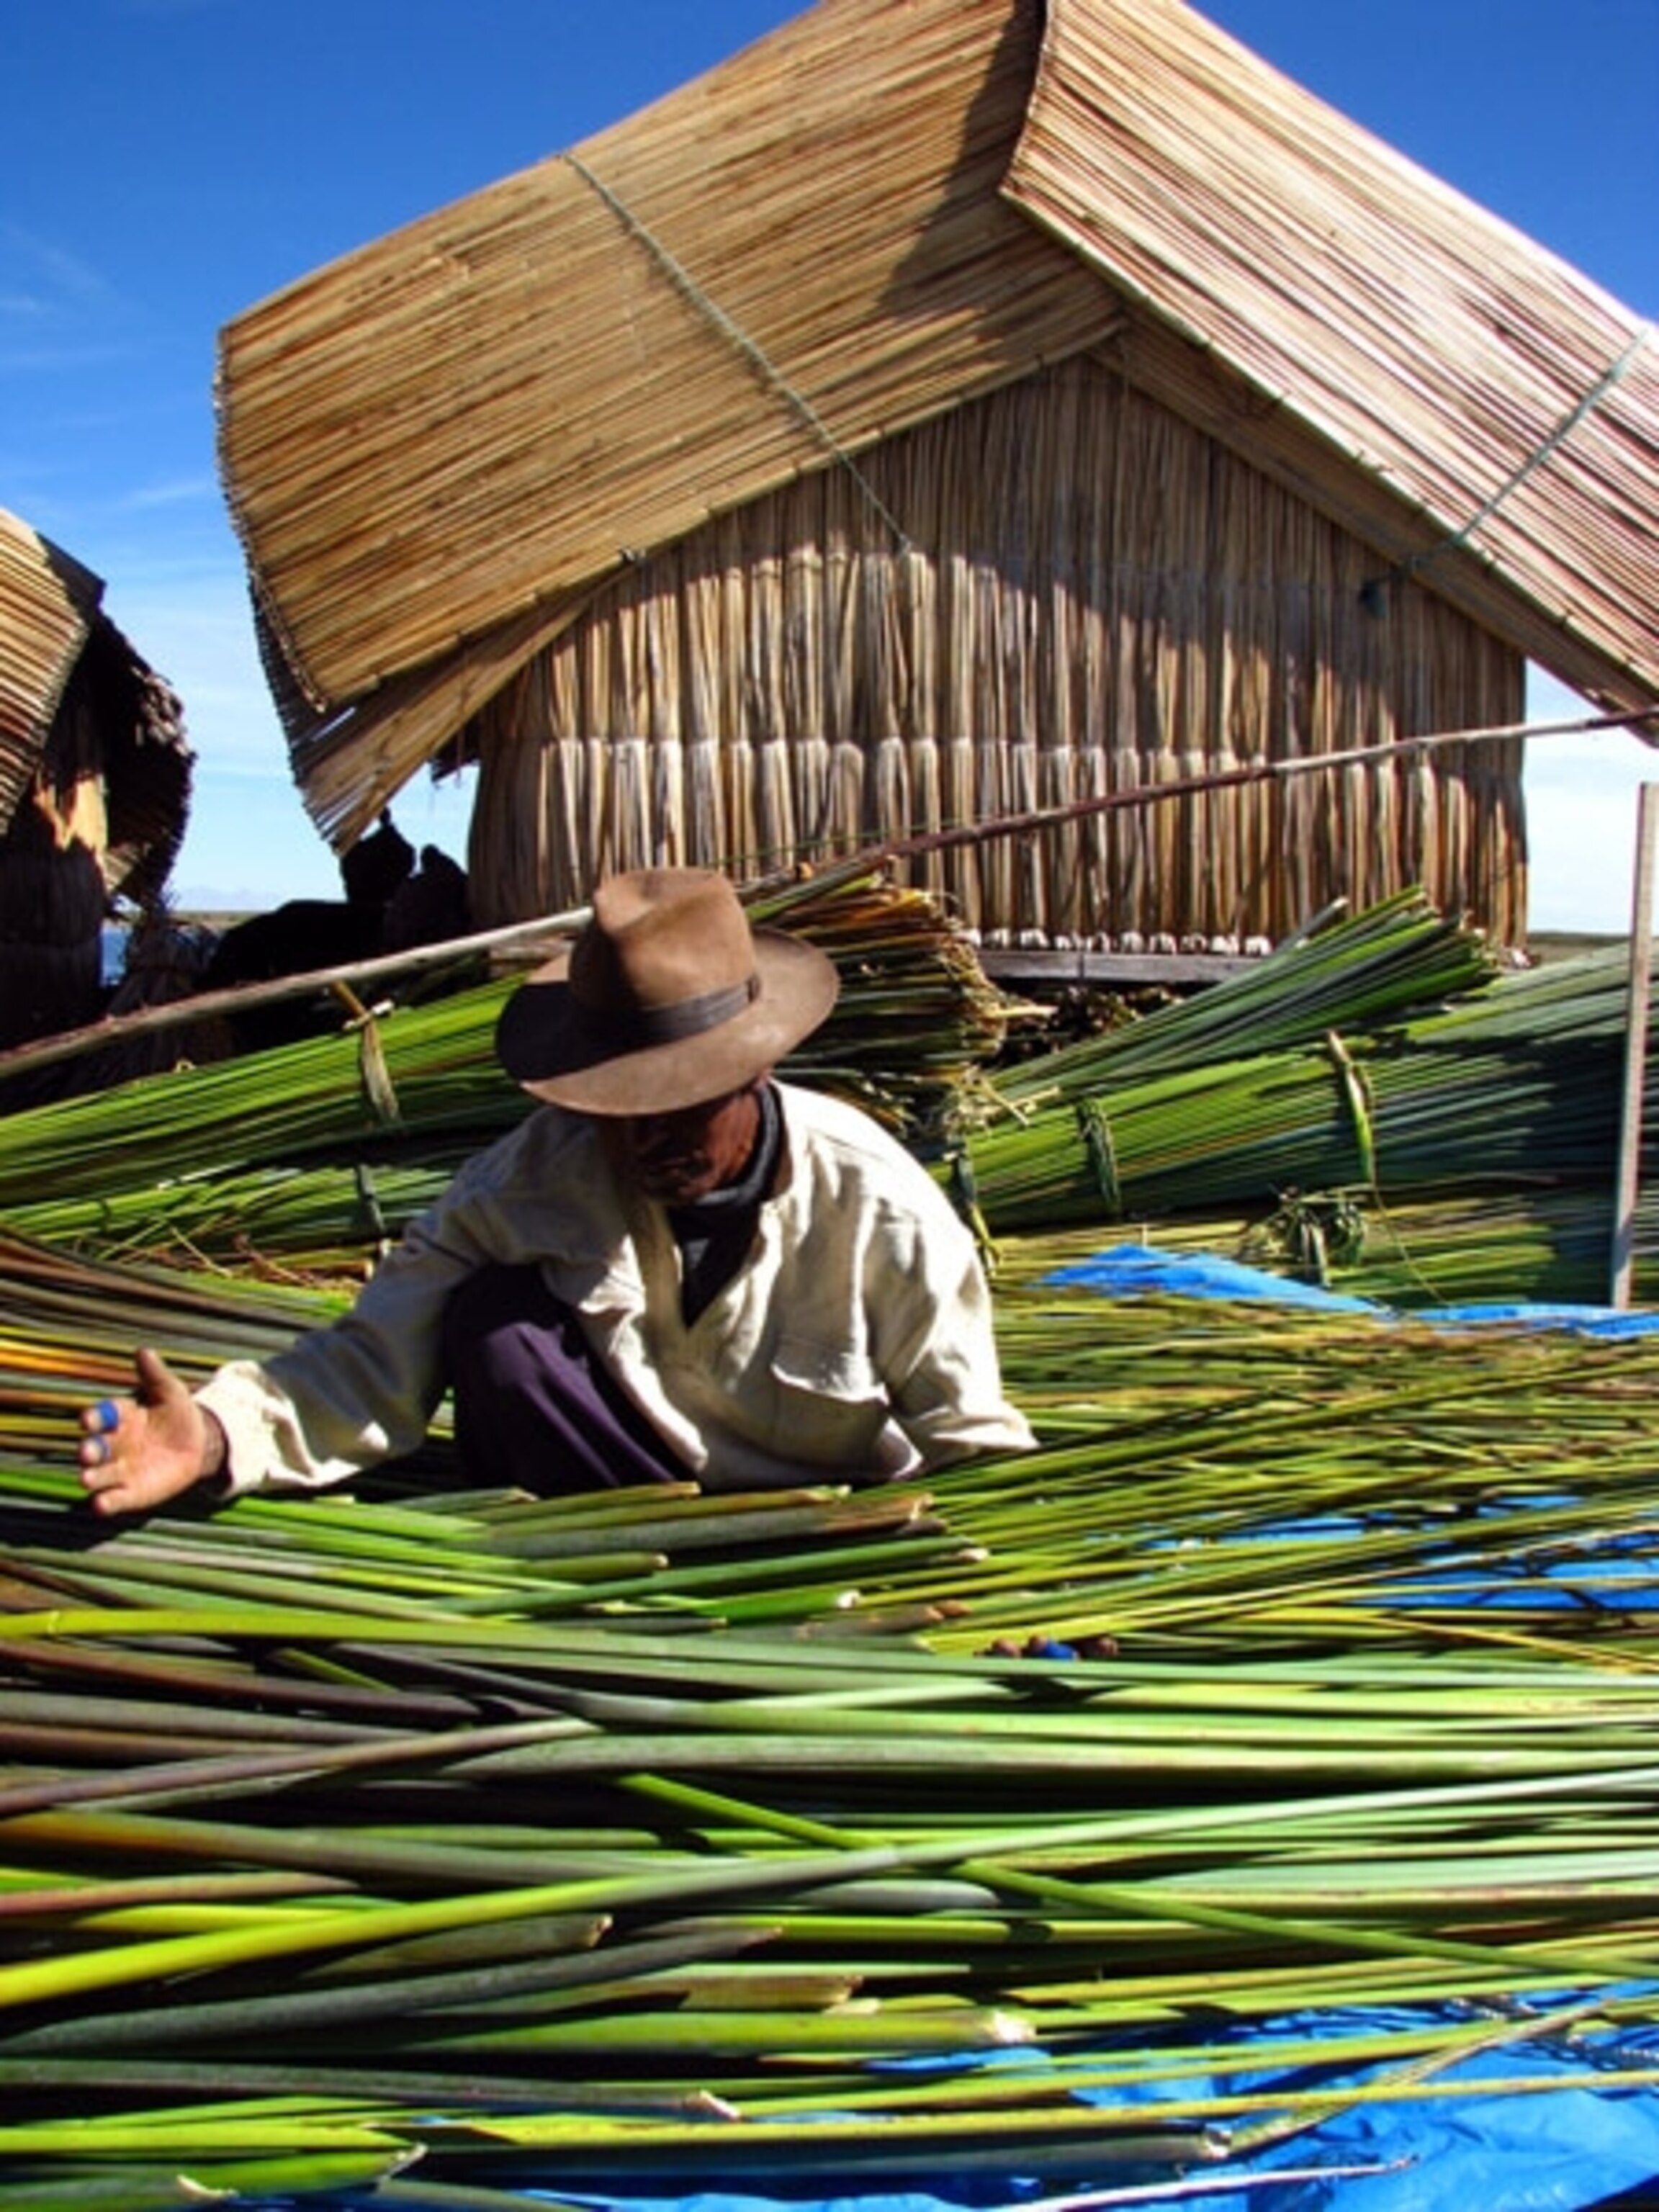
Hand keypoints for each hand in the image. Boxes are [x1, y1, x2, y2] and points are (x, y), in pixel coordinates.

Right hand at [78, 1348, 219, 1518]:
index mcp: (120, 1417)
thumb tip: (144, 1351)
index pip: (103, 1415)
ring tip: (86, 1479)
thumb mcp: (171, 1392)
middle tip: (86, 1452)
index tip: (88, 1419)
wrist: (197, 1445)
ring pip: (99, 1475)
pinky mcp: (129, 1493)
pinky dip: (106, 1503)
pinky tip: (100, 1505)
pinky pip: (113, 1499)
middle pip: (96, 1447)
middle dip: (90, 1449)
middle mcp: (113, 1444)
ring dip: (92, 1477)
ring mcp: (119, 1470)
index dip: (95, 1417)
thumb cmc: (177, 1414)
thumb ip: (155, 1375)